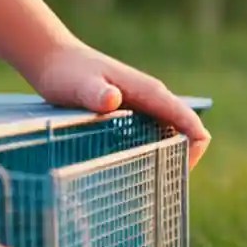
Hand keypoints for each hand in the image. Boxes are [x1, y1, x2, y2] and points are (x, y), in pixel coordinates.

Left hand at [27, 41, 212, 169]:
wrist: (53, 58)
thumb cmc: (66, 71)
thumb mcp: (78, 84)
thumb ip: (96, 92)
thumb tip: (113, 99)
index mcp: (151, 93)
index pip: (191, 124)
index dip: (193, 152)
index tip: (174, 176)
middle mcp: (154, 99)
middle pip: (185, 134)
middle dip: (179, 161)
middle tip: (154, 189)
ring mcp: (145, 106)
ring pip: (170, 136)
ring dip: (164, 159)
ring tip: (142, 184)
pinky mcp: (133, 113)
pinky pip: (153, 136)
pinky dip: (149, 154)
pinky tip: (128, 170)